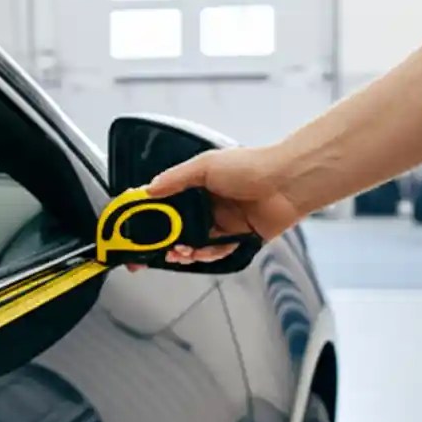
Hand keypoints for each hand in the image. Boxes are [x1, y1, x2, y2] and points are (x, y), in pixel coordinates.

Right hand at [133, 146, 304, 266]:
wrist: (287, 182)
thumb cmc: (252, 166)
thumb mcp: (206, 166)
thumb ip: (176, 179)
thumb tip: (150, 189)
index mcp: (199, 186)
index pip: (167, 204)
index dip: (149, 217)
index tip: (134, 227)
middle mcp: (210, 205)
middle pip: (179, 228)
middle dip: (163, 242)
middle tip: (149, 251)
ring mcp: (225, 223)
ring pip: (196, 244)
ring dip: (184, 250)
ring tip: (176, 253)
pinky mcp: (239, 238)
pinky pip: (217, 252)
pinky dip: (205, 255)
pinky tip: (197, 253)